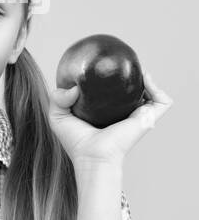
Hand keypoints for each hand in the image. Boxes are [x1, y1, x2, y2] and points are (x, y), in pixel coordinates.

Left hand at [49, 72, 171, 168]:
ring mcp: (140, 116)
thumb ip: (58, 98)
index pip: (115, 93)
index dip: (114, 79)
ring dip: (148, 79)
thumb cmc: (76, 141)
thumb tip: (74, 87)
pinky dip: (157, 87)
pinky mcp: (149, 118)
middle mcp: (126, 113)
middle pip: (135, 89)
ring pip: (152, 92)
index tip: (107, 66)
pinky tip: (145, 78)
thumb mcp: (59, 116)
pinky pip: (162, 100)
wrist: (91, 156)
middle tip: (123, 63)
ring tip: (136, 68)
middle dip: (133, 75)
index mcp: (109, 112)